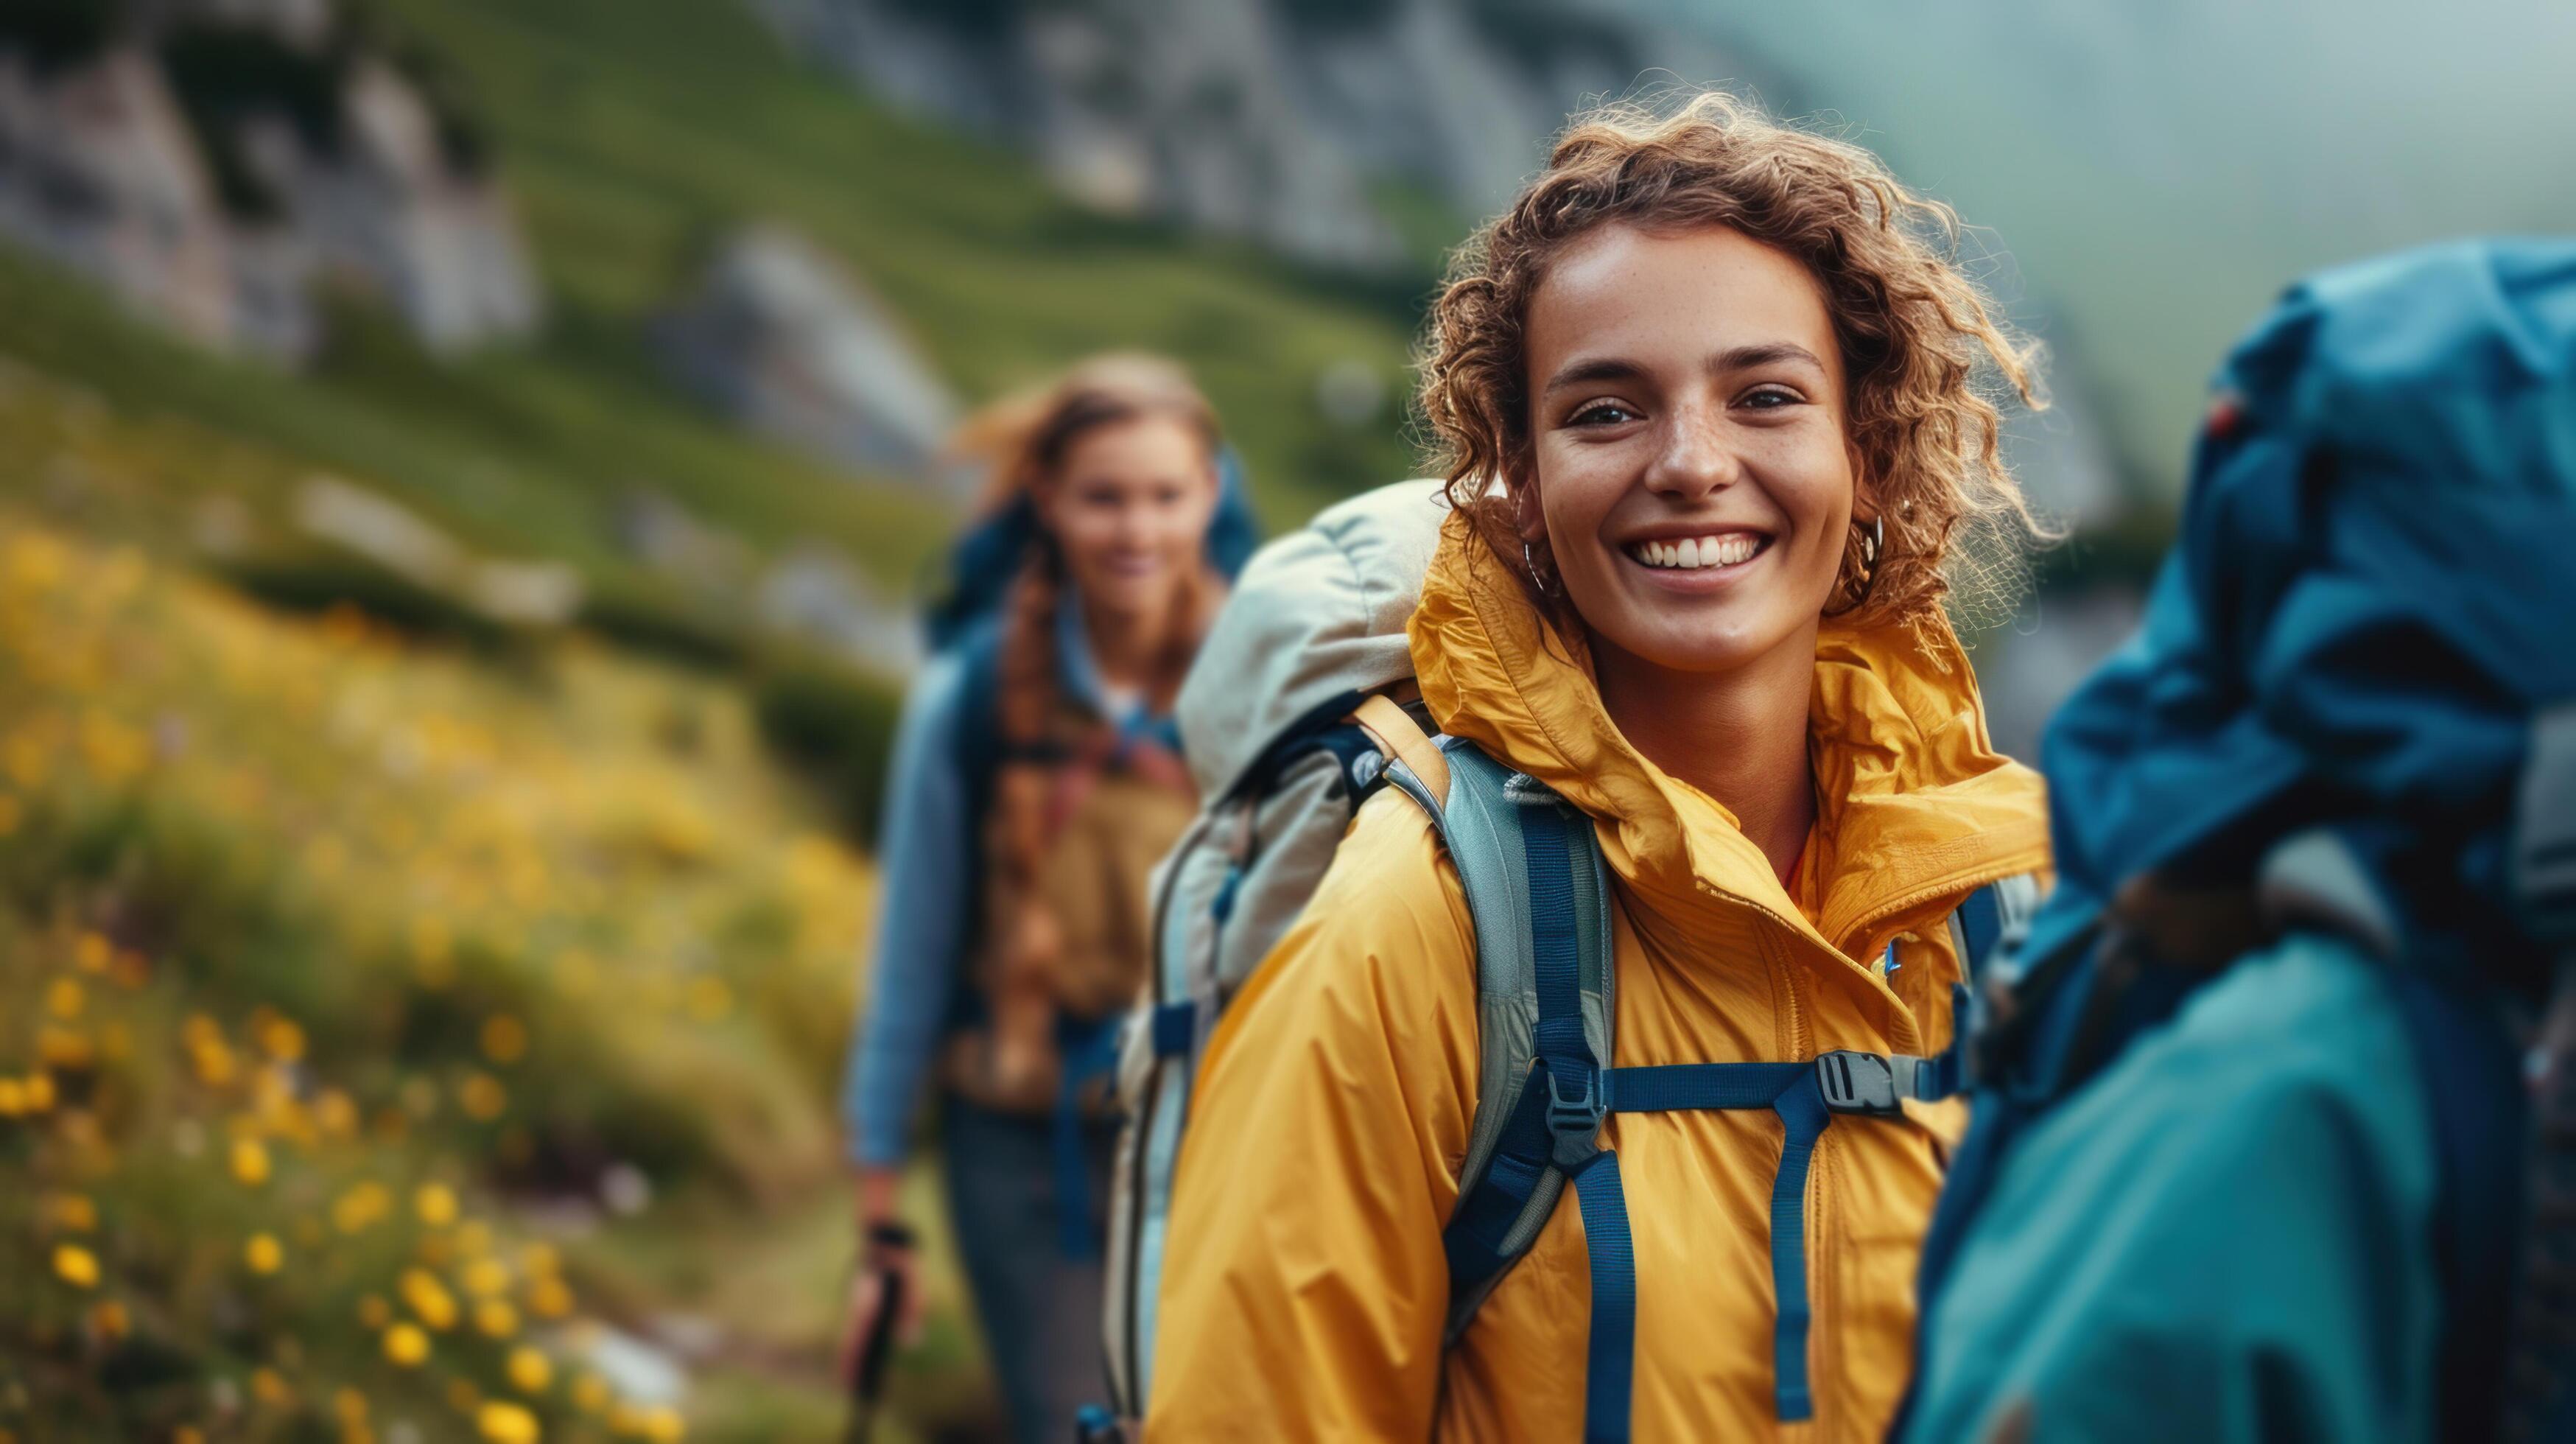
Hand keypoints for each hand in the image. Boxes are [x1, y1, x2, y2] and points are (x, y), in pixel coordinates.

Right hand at [839, 1187, 925, 1385]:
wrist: (884, 1235)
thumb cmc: (901, 1261)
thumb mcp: (914, 1288)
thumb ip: (911, 1314)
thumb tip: (910, 1342)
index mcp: (867, 1307)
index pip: (855, 1343)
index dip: (853, 1365)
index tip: (850, 1385)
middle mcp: (857, 1306)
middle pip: (851, 1341)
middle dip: (851, 1363)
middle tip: (852, 1387)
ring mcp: (857, 1301)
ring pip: (853, 1332)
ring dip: (853, 1352)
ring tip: (858, 1374)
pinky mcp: (861, 1296)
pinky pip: (858, 1322)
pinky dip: (858, 1337)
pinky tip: (867, 1347)